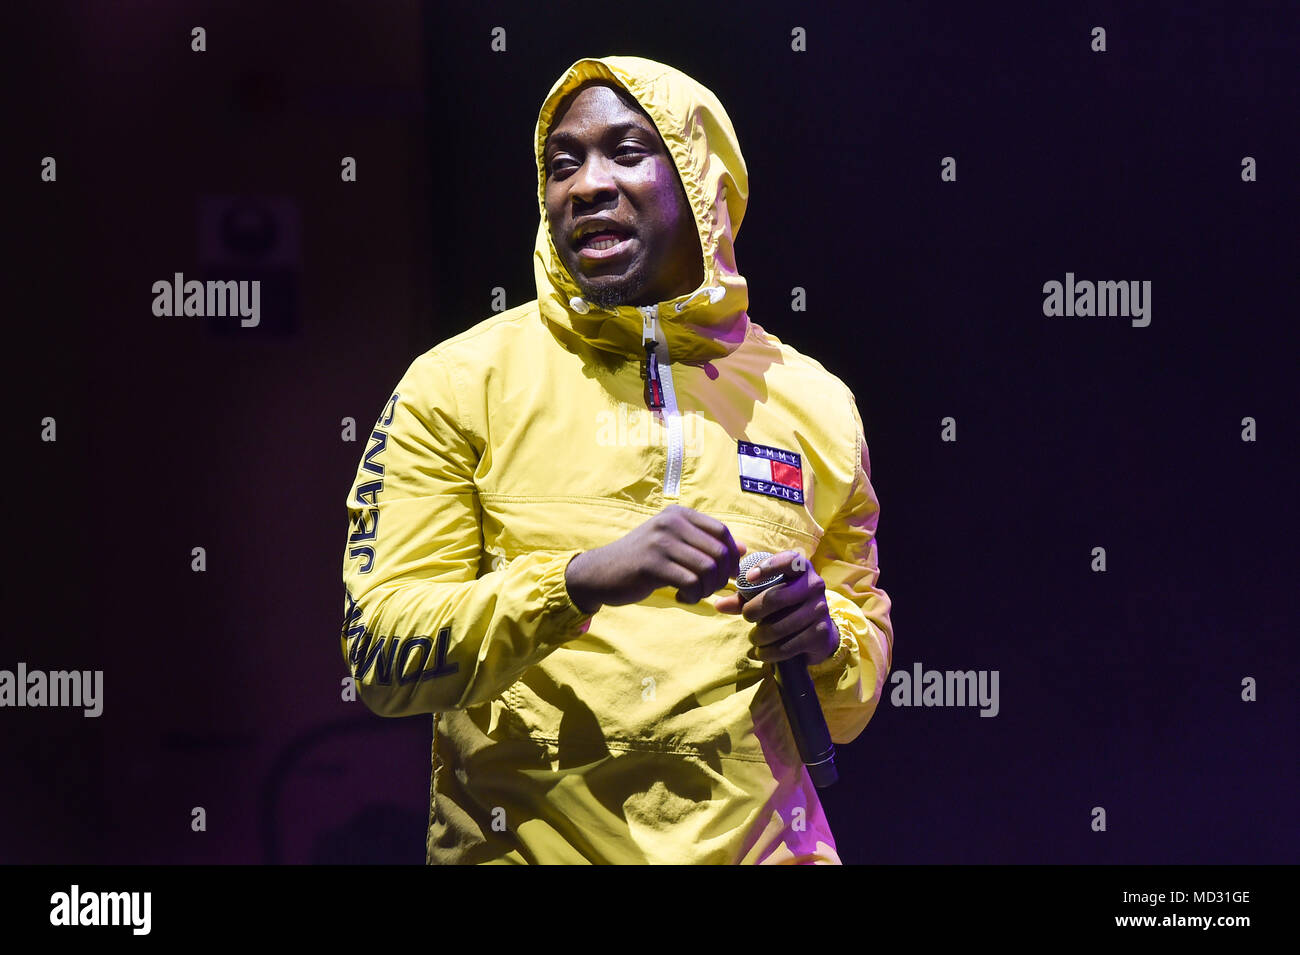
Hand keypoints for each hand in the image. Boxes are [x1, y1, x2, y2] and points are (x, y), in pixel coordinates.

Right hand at [565, 504, 746, 612]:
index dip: (731, 556)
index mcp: (679, 514)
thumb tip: (743, 547)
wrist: (600, 572)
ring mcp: (661, 541)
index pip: (722, 531)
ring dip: (707, 588)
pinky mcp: (653, 564)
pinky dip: (693, 595)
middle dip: (721, 577)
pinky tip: (682, 596)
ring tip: (694, 593)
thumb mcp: (674, 545)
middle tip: (708, 588)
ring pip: (707, 568)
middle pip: (719, 552)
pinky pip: (690, 582)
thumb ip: (706, 544)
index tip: (726, 574)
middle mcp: (672, 522)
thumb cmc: (642, 560)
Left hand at [713, 550, 839, 665]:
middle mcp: (815, 585)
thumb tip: (718, 605)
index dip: (768, 567)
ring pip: (779, 626)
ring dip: (759, 636)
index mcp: (802, 569)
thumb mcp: (767, 595)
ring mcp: (820, 609)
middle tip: (747, 616)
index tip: (749, 578)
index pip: (789, 560)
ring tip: (754, 637)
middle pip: (776, 597)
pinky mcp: (820, 633)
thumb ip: (743, 598)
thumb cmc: (786, 606)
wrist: (819, 631)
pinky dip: (767, 652)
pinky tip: (760, 652)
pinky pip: (786, 646)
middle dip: (753, 610)